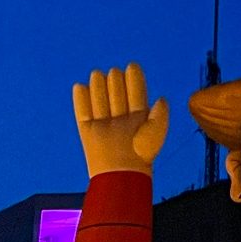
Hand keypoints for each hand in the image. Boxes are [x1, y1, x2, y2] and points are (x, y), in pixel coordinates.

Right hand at [72, 63, 169, 178]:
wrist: (120, 175)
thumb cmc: (140, 157)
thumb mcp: (156, 133)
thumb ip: (160, 115)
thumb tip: (161, 98)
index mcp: (138, 120)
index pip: (136, 95)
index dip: (134, 80)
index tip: (132, 66)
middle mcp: (120, 121)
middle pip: (116, 95)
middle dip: (115, 81)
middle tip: (114, 73)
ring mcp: (103, 126)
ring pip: (99, 101)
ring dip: (98, 87)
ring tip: (97, 74)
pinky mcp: (88, 133)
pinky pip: (82, 113)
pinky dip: (80, 100)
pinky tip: (79, 86)